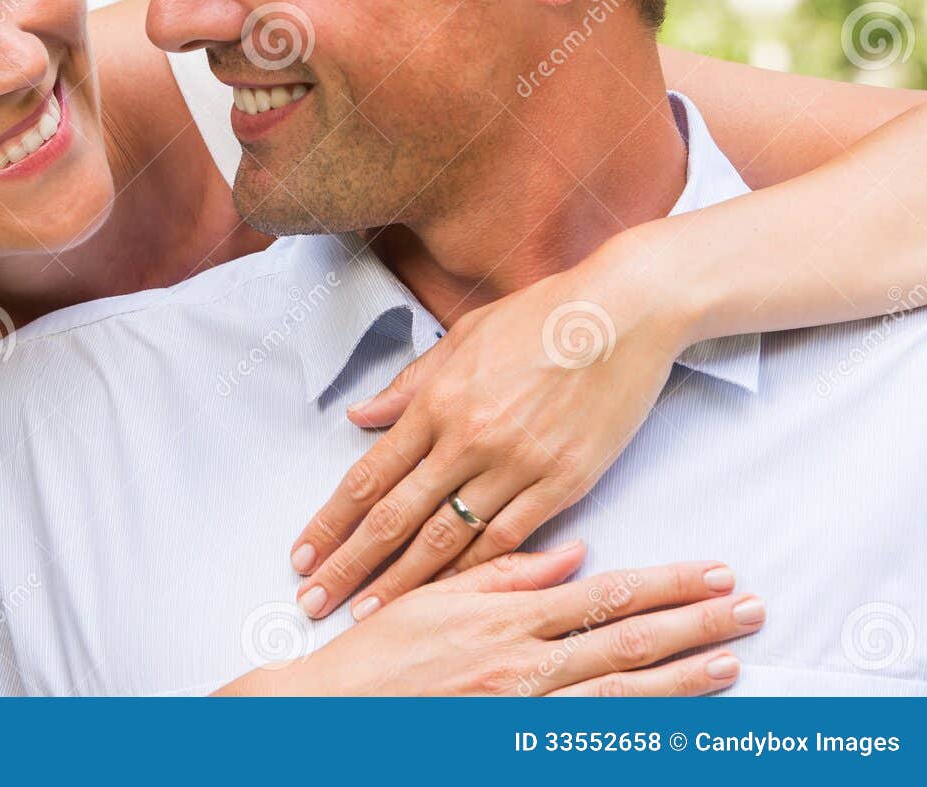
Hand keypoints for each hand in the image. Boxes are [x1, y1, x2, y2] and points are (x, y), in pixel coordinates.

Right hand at [231, 544, 762, 695]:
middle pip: (629, 641)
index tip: (711, 572)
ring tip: (732, 660)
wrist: (336, 717)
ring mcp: (527, 714)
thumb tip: (571, 554)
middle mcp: (525, 666)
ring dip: (685, 678)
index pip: (606, 594)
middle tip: (747, 609)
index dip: (666, 583)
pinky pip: (593, 741)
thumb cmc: (376, 658)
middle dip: (697, 624)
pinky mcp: (518, 747)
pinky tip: (677, 725)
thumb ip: (507, 574)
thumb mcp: (436, 597)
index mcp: (506, 619)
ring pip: (625, 695)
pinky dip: (640, 731)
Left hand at [290, 241, 692, 620]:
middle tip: (314, 601)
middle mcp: (468, 438)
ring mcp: (517, 464)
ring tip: (369, 613)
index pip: (368, 476)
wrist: (623, 313)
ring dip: (403, 582)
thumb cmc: (541, 317)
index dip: (331, 522)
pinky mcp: (563, 482)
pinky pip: (510, 539)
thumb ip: (409, 385)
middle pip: (395, 517)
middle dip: (350, 565)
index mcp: (437, 401)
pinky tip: (447, 598)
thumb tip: (359, 416)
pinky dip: (475, 572)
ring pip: (447, 540)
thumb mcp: (462, 338)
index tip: (302, 555)